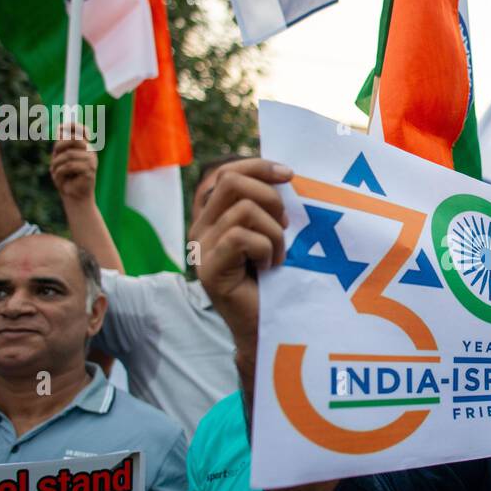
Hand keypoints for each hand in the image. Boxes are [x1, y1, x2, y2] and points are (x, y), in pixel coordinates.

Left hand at [50, 124, 97, 202]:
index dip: (73, 125)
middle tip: (54, 156)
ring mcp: (91, 161)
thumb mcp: (60, 159)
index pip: (82, 130)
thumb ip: (61, 145)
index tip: (60, 128)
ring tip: (55, 172)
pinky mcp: (90, 171)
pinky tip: (60, 178)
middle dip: (59, 146)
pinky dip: (60, 172)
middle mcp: (90, 152)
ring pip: (68, 155)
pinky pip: (69, 166)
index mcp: (84, 147)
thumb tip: (60, 129)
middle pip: (74, 139)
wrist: (73, 196)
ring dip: (57, 164)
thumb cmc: (66, 177)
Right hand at [188, 159, 292, 352]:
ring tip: (278, 255)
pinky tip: (269, 266)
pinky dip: (265, 248)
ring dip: (274, 232)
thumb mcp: (273, 232)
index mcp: (213, 216)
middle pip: (230, 181)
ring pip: (242, 210)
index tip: (289, 175)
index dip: (257, 166)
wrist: (269, 325)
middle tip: (286, 225)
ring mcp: (200, 248)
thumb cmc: (276, 278)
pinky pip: (240, 237)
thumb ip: (267, 206)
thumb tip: (283, 176)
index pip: (226, 172)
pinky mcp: (208, 269)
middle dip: (270, 197)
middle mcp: (200, 227)